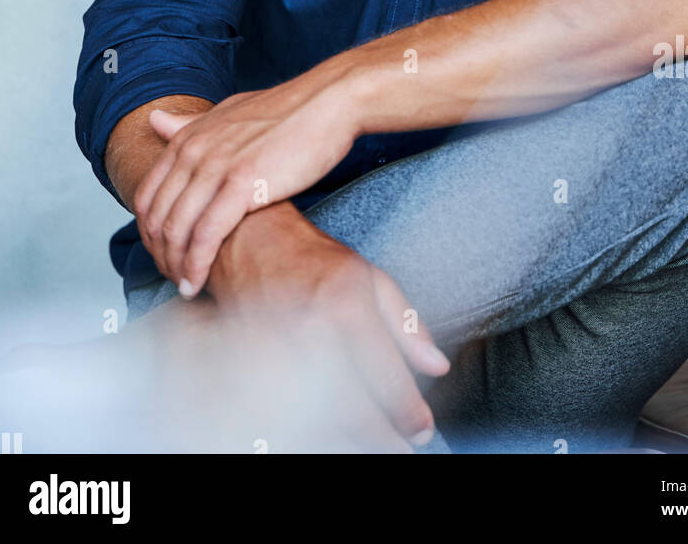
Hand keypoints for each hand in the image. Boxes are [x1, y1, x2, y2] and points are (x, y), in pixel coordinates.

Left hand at [134, 66, 357, 294]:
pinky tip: (197, 283)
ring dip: (176, 266)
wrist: (328, 102)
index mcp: (189, 137)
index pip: (148, 195)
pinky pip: (207, 234)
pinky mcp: (243, 184)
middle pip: (158, 217)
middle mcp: (195, 151)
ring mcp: (217, 166)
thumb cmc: (287, 111)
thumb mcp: (229, 112)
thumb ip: (191, 124)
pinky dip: (197, 264)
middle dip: (161, 256)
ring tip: (184, 289)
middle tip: (172, 279)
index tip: (164, 255)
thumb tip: (154, 120)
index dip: (149, 234)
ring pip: (178, 229)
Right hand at [206, 201, 450, 452]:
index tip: (421, 430)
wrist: (249, 242)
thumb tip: (438, 366)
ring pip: (319, 418)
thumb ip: (407, 325)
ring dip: (348, 439)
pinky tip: (332, 433)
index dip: (408, 413)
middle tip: (399, 446)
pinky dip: (313, 429)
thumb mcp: (372, 279)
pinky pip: (286, 412)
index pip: (385, 376)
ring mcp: (276, 351)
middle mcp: (311, 331)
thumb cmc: (315, 260)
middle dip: (381, 437)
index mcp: (347, 306)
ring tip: (369, 442)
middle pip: (352, 408)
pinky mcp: (250, 365)